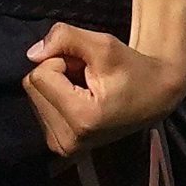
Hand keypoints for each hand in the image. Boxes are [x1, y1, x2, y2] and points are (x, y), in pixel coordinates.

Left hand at [20, 24, 185, 155]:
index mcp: (81, 118)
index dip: (62, 60)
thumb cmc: (132, 69)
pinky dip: (57, 98)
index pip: (40, 75)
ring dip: (57, 85)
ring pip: (34, 97)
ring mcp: (64, 147)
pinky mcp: (61, 147)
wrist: (154, 96)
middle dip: (58, 73)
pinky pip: (39, 109)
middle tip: (88, 77)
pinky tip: (81, 100)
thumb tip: (31, 54)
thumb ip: (66, 38)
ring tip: (88, 88)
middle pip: (33, 87)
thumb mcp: (103, 45)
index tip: (89, 67)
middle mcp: (69, 141)